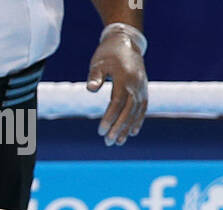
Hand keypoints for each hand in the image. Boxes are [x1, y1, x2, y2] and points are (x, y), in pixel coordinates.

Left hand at [87, 27, 147, 145]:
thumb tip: (91, 89)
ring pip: (136, 111)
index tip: (100, 131)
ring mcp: (141, 86)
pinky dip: (138, 120)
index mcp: (124, 77)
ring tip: (118, 142)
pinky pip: (143, 106)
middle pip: (128, 110)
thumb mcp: (98, 63)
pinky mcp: (143, 88)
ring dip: (127, 127)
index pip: (117, 102)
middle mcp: (136, 83)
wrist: (126, 41)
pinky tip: (132, 133)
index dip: (109, 118)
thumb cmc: (107, 53)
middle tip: (108, 142)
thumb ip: (95, 76)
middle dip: (118, 127)